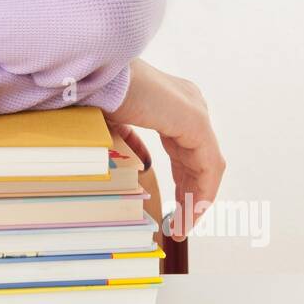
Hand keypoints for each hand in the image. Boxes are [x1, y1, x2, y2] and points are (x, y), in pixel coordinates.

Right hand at [104, 59, 225, 240]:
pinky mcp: (195, 121)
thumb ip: (133, 142)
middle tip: (179, 225)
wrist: (94, 75)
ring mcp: (196, 110)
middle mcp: (190, 102)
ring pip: (208, 166)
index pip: (186, 149)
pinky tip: (189, 213)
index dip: (182, 182)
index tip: (172, 210)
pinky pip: (209, 166)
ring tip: (182, 228)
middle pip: (198, 160)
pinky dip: (202, 192)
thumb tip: (145, 165)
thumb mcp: (114, 123)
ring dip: (196, 200)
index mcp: (173, 101)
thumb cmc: (96, 93)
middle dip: (189, 195)